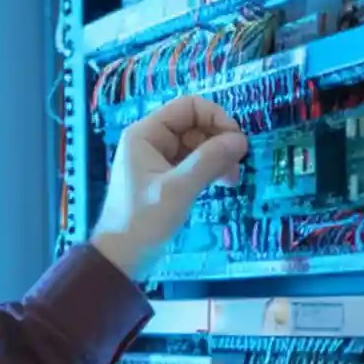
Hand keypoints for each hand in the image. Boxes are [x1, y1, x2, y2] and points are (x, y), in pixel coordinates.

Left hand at [91, 95, 247, 277]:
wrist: (121, 257)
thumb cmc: (143, 221)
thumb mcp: (178, 189)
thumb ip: (209, 161)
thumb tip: (241, 139)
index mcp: (145, 134)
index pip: (188, 106)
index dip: (216, 117)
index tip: (236, 140)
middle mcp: (150, 140)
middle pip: (195, 124)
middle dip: (219, 141)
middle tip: (238, 165)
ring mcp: (157, 159)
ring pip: (197, 145)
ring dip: (218, 157)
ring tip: (233, 179)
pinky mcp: (165, 177)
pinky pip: (193, 163)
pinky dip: (210, 169)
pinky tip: (224, 183)